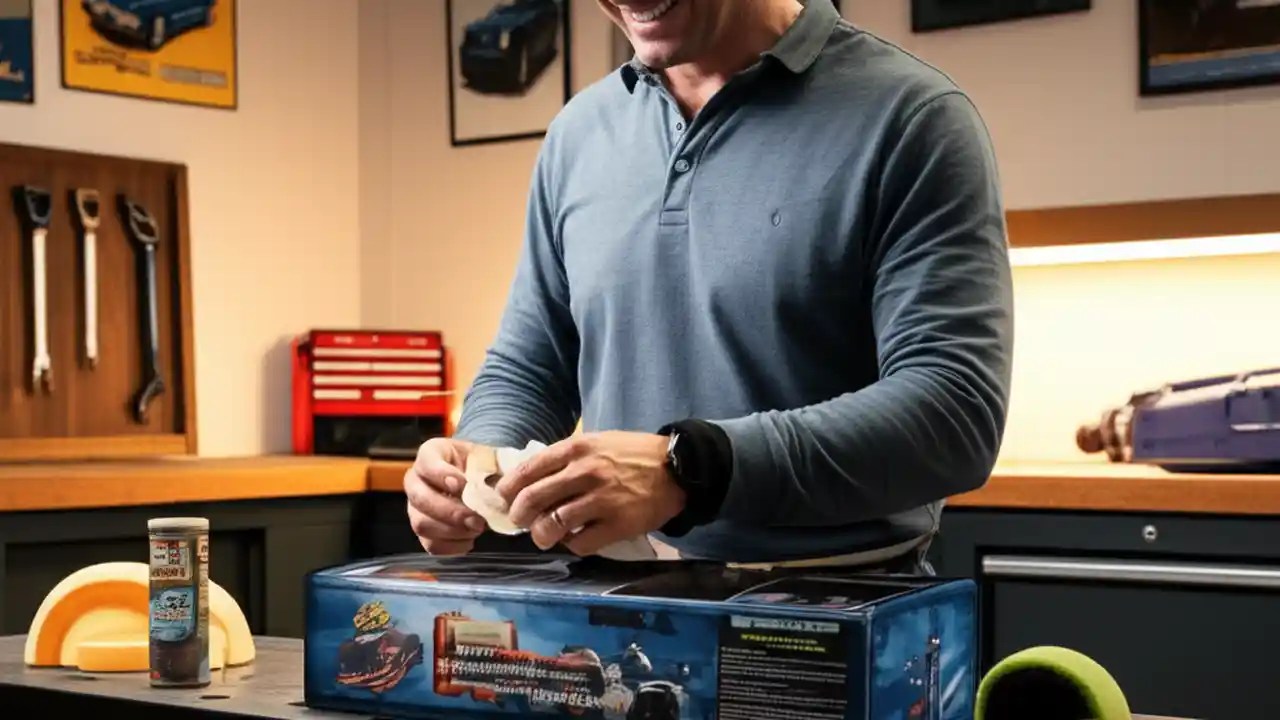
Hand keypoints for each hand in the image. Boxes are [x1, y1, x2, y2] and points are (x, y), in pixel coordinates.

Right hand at [404, 437, 488, 555]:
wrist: (482, 479)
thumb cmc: (483, 465)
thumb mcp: (489, 457)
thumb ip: (492, 468)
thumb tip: (498, 489)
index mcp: (430, 454)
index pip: (427, 462)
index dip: (441, 474)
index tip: (463, 485)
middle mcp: (415, 480)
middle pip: (420, 499)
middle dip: (450, 512)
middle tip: (477, 520)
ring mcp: (415, 506)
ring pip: (421, 524)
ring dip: (452, 531)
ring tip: (476, 529)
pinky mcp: (423, 529)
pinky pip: (429, 544)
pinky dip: (452, 546)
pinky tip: (470, 539)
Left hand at [495, 431, 686, 555]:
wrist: (677, 467)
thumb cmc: (633, 454)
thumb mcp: (597, 442)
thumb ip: (566, 458)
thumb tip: (531, 478)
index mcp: (577, 448)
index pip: (529, 469)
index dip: (509, 487)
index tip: (504, 498)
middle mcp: (585, 472)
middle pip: (533, 498)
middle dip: (518, 515)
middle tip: (519, 521)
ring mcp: (602, 499)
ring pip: (553, 524)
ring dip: (542, 535)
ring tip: (544, 536)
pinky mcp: (619, 524)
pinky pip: (581, 543)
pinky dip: (572, 545)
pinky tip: (574, 540)